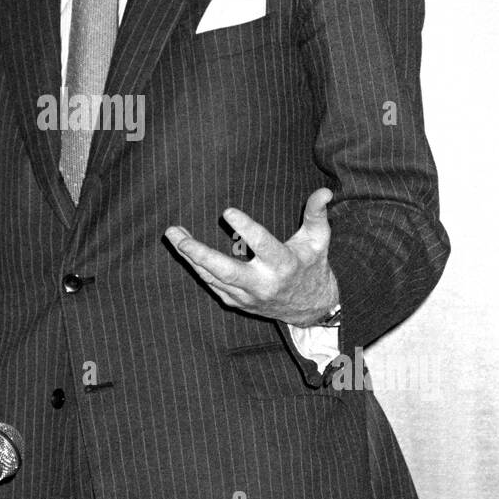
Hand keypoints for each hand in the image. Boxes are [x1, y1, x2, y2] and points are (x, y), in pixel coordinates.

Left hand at [165, 188, 337, 326]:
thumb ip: (317, 213)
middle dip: (201, 254)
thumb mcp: (319, 239)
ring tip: (173, 234)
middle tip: (180, 237)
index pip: (262, 245)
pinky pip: (212, 285)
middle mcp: (264, 284)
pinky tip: (185, 250)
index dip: (245, 228)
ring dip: (191, 257)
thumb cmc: (312, 265)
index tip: (227, 211)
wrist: (310, 307)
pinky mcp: (238, 303)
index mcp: (284, 265)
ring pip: (213, 278)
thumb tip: (324, 191)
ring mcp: (248, 297)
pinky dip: (198, 268)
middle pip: (227, 271)